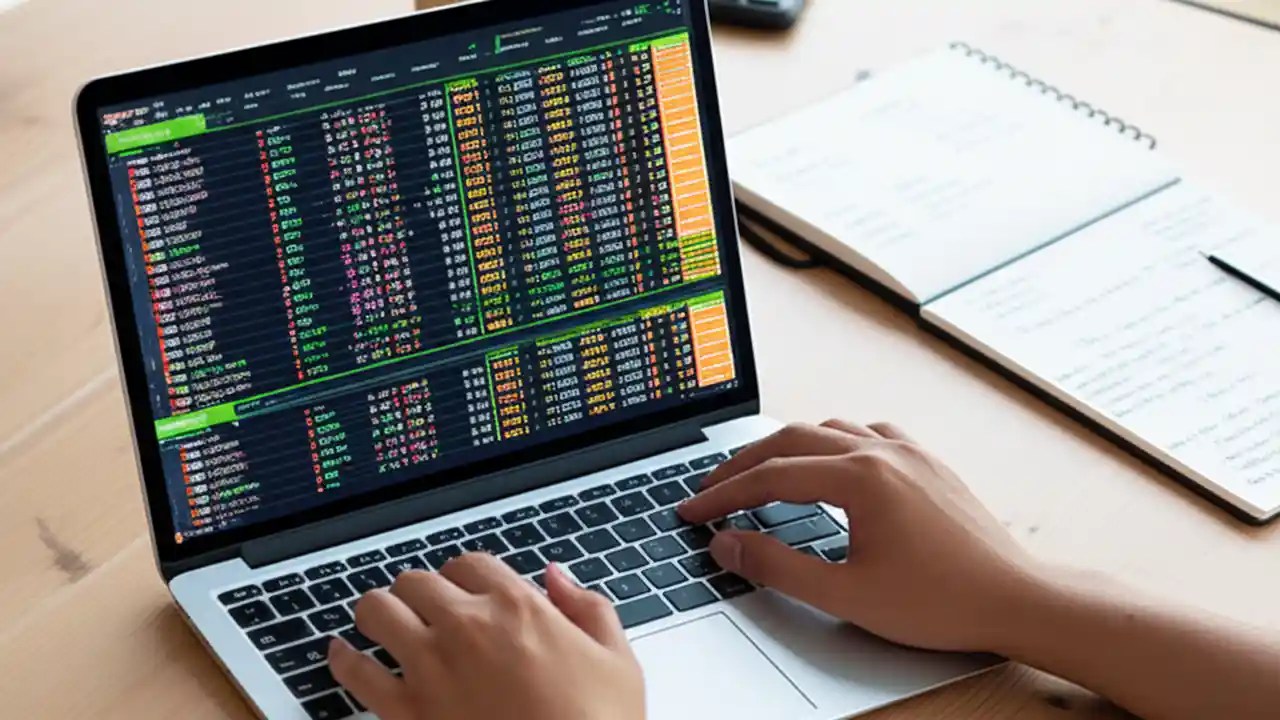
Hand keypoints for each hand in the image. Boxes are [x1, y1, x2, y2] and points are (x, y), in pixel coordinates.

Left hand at [329, 556, 644, 719]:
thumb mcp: (617, 658)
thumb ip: (587, 606)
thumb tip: (559, 576)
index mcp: (517, 606)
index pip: (469, 564)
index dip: (464, 575)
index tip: (465, 589)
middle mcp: (467, 627)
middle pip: (418, 580)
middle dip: (420, 590)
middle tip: (423, 605)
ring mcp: (430, 667)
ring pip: (378, 610)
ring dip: (378, 610)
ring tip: (379, 618)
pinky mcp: (406, 711)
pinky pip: (356, 673)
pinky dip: (342, 659)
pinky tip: (340, 654)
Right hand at [679, 420, 1043, 653]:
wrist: (1017, 599)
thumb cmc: (941, 602)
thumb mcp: (845, 594)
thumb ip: (776, 567)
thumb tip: (727, 545)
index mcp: (860, 478)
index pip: (770, 476)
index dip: (723, 494)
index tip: (693, 511)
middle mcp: (883, 451)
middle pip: (792, 440)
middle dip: (743, 465)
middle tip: (711, 489)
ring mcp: (909, 452)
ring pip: (829, 430)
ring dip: (786, 448)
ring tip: (758, 474)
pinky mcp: (927, 463)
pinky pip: (867, 433)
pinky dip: (832, 443)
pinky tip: (829, 463)